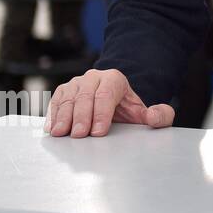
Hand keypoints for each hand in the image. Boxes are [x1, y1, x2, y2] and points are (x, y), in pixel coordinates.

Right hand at [45, 68, 175, 137]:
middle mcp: (93, 78)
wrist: (112, 102)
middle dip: (82, 116)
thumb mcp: (145, 112)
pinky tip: (52, 129)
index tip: (99, 131)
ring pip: (68, 98)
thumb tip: (153, 116)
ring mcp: (76, 84)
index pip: (106, 95)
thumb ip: (160, 115)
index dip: (102, 113)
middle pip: (85, 96)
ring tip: (62, 133)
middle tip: (80, 134)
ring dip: (63, 116)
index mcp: (114, 79)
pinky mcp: (62, 92)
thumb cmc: (127, 110)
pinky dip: (53, 115)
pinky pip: (55, 101)